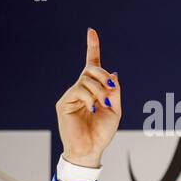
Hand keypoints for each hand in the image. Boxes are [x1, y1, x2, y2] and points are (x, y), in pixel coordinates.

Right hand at [56, 28, 121, 167]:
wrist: (91, 149)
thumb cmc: (102, 132)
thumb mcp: (115, 110)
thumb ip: (114, 91)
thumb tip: (113, 73)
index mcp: (95, 90)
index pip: (92, 65)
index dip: (92, 48)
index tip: (91, 31)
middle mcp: (82, 89)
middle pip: (91, 70)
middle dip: (102, 75)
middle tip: (111, 90)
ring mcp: (72, 95)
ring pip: (86, 80)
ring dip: (100, 90)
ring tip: (104, 104)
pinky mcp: (65, 103)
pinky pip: (79, 90)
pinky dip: (90, 97)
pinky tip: (93, 107)